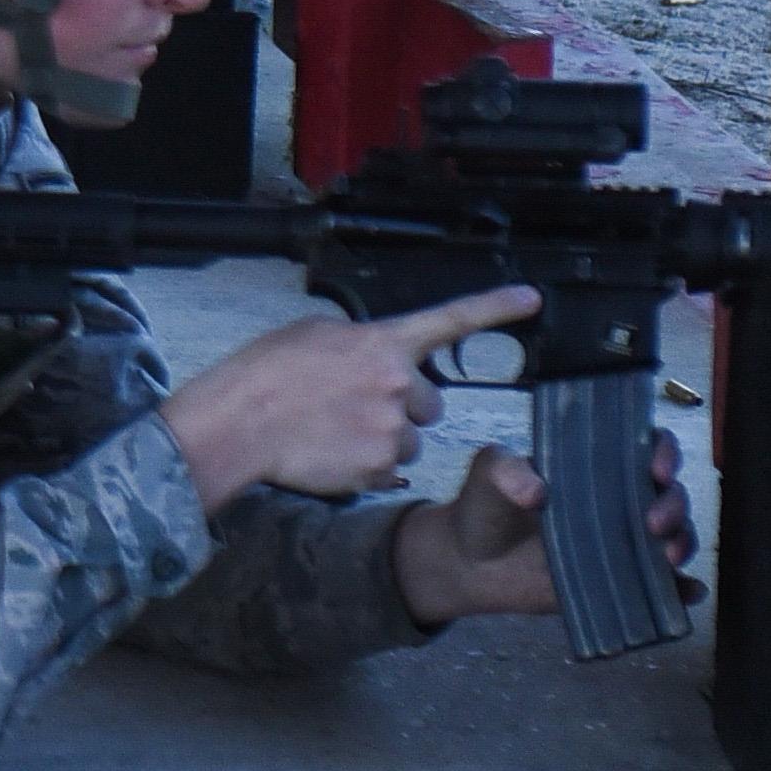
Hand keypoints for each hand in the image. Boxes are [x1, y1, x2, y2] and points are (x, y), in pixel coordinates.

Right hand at [160, 285, 531, 504]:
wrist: (238, 423)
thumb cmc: (265, 374)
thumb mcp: (313, 334)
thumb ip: (359, 344)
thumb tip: (376, 359)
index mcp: (382, 344)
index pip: (449, 320)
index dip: (495, 308)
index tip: (532, 299)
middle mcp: (397, 385)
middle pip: (428, 403)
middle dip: (400, 407)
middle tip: (353, 407)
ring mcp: (391, 430)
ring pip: (408, 441)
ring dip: (381, 438)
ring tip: (333, 431)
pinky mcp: (379, 469)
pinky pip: (388, 471)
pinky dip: (364, 467)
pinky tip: (330, 453)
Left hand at [388, 428, 696, 625]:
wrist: (472, 563)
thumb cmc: (487, 506)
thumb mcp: (489, 477)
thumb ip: (506, 472)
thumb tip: (536, 492)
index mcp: (595, 464)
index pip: (645, 447)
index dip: (663, 452)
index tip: (656, 470)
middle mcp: (620, 499)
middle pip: (669, 493)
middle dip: (674, 505)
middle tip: (652, 523)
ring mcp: (624, 541)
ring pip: (674, 535)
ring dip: (682, 542)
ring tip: (667, 558)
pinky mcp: (621, 580)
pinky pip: (665, 585)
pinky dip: (684, 589)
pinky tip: (690, 593)